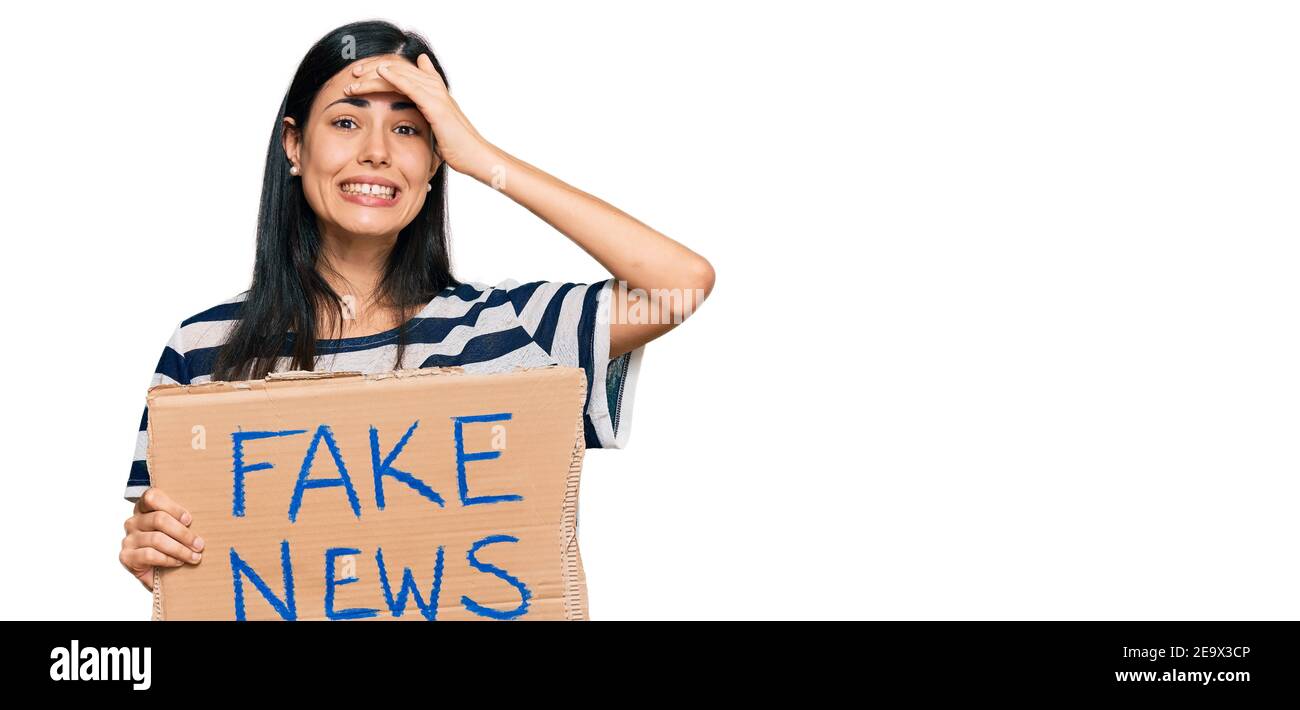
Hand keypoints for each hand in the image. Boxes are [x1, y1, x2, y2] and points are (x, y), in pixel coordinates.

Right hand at [120, 488, 204, 591]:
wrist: (159, 574)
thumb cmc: (171, 547)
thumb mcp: (178, 530)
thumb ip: (184, 521)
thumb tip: (211, 515)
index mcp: (145, 508)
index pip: (152, 497)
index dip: (172, 507)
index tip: (189, 520)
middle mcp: (134, 521)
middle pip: (159, 519)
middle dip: (183, 533)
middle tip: (199, 545)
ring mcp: (129, 538)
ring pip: (157, 539)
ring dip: (180, 549)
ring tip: (194, 556)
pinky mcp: (126, 556)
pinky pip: (149, 555)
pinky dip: (167, 559)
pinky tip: (178, 562)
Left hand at [345, 54, 496, 177]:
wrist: (476, 157)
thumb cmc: (458, 149)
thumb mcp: (437, 130)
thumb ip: (425, 120)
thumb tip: (413, 118)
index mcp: (433, 94)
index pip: (404, 74)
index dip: (382, 72)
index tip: (361, 75)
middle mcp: (435, 89)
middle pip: (400, 69)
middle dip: (374, 69)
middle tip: (353, 71)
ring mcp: (437, 96)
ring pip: (402, 75)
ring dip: (377, 73)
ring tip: (356, 74)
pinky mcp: (436, 106)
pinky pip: (412, 86)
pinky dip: (396, 77)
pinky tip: (381, 72)